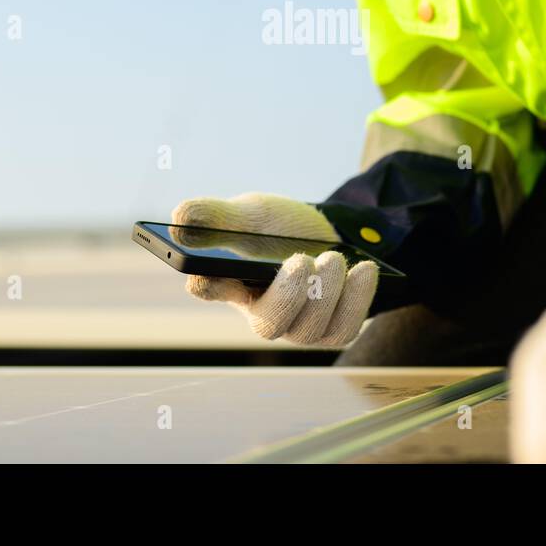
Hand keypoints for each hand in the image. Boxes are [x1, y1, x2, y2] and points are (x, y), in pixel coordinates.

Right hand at [172, 192, 377, 345]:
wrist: (330, 235)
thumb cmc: (281, 229)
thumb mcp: (253, 214)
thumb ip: (219, 215)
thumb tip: (181, 216)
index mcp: (231, 283)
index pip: (209, 289)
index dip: (207, 286)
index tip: (205, 274)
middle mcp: (262, 313)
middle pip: (269, 325)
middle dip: (288, 295)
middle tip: (301, 260)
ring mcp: (298, 328)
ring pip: (310, 330)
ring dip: (326, 292)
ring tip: (334, 257)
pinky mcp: (331, 332)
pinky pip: (344, 328)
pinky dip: (356, 299)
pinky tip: (364, 270)